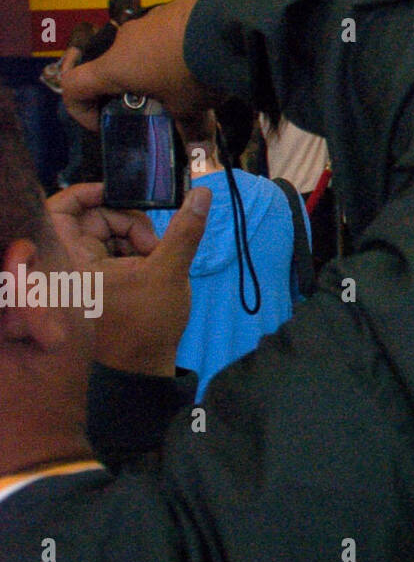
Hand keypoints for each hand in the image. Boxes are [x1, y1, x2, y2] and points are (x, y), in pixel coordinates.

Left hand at [46, 183, 210, 376]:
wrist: (142, 368)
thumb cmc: (146, 324)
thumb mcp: (170, 271)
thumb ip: (185, 230)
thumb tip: (203, 193)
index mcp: (73, 259)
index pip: (64, 208)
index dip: (91, 193)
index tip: (129, 195)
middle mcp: (71, 263)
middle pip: (94, 217)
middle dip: (129, 223)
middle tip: (154, 244)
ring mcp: (82, 273)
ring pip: (107, 233)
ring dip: (135, 238)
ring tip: (155, 260)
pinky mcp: (95, 281)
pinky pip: (111, 250)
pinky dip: (132, 252)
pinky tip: (149, 268)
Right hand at [62, 0, 215, 131]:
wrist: (230, 22)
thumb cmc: (194, 71)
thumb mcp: (190, 107)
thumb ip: (190, 130)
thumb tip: (200, 155)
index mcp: (115, 66)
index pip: (73, 85)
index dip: (81, 110)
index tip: (105, 123)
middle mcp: (125, 40)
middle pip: (112, 68)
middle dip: (129, 91)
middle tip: (155, 107)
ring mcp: (149, 19)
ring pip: (142, 50)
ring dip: (155, 70)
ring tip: (186, 85)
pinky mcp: (175, 7)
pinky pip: (166, 34)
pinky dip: (175, 50)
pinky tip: (202, 60)